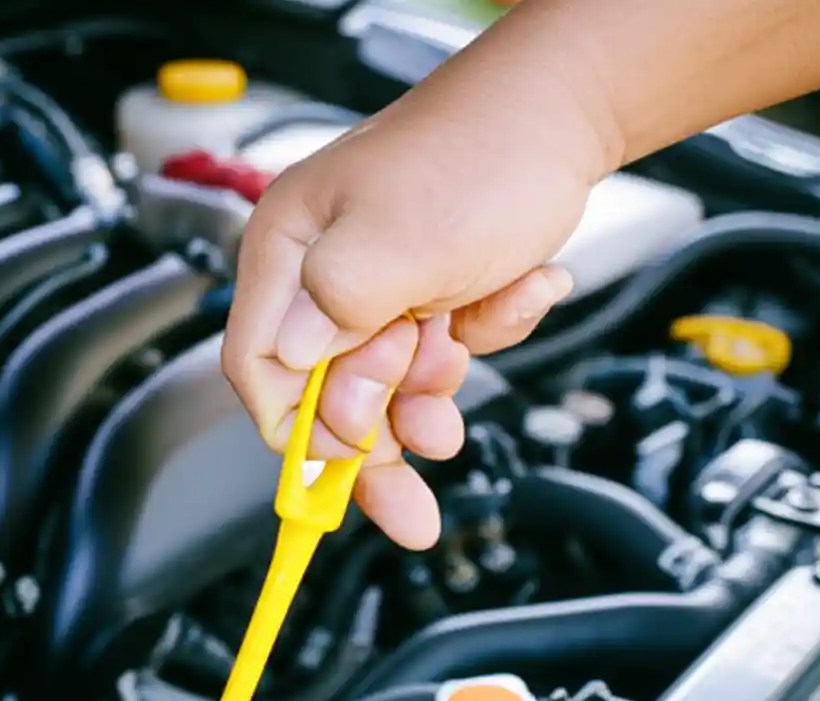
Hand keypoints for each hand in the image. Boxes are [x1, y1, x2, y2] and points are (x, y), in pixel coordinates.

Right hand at [222, 62, 613, 549]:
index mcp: (289, 254)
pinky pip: (442, 358)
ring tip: (466, 345)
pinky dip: (481, 336)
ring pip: (388, 388)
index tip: (344, 462)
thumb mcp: (399, 242)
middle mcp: (324, 277)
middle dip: (381, 421)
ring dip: (437, 387)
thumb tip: (292, 367)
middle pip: (325, 394)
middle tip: (431, 428)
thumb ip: (334, 310)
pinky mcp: (427, 298)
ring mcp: (378, 291)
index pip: (257, 367)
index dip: (296, 427)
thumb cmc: (478, 159)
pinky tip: (512, 289)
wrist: (562, 120)